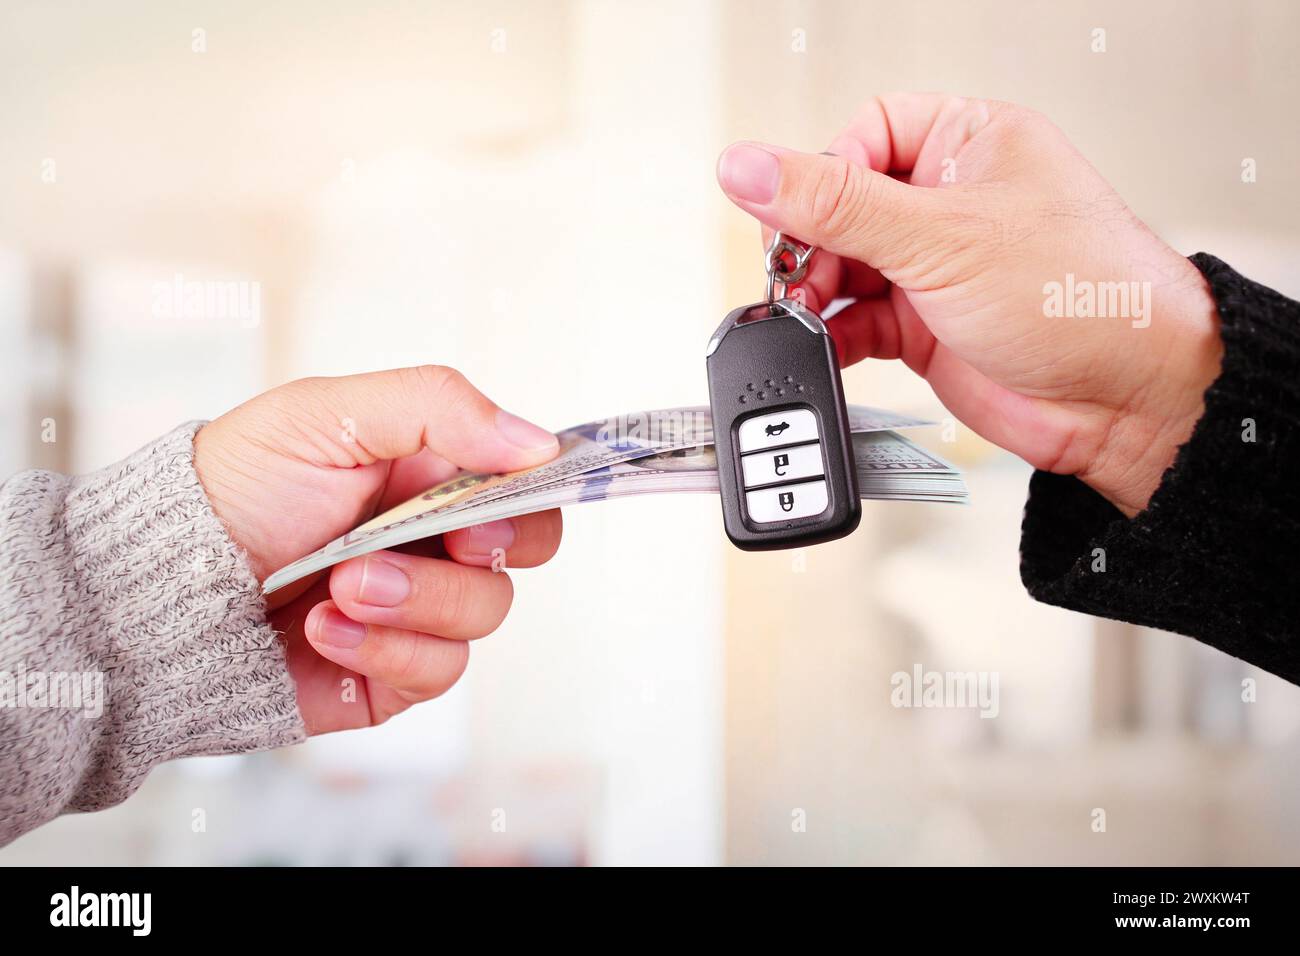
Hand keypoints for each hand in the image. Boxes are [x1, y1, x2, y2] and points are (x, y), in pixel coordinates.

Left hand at [193, 366, 562, 732]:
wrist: (159, 592)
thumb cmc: (234, 487)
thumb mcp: (326, 414)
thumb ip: (439, 408)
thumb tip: (537, 442)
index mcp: (430, 470)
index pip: (524, 481)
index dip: (531, 493)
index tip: (495, 502)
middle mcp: (434, 538)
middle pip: (525, 549)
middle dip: (486, 548)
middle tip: (446, 541)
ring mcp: (419, 608)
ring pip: (485, 614)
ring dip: (415, 599)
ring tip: (341, 584)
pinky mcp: (395, 672)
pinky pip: (438, 671)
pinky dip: (382, 650)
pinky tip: (323, 628)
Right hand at [717, 92, 1223, 515]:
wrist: (1126, 403)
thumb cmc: (1082, 296)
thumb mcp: (941, 235)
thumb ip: (835, 204)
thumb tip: (750, 168)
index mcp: (971, 143)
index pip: (869, 130)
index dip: (826, 169)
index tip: (796, 211)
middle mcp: (952, 201)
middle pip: (843, 203)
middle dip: (811, 240)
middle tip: (794, 271)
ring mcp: (937, 268)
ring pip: (843, 266)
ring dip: (815, 291)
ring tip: (806, 310)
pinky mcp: (926, 328)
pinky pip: (855, 321)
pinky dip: (832, 334)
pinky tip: (825, 342)